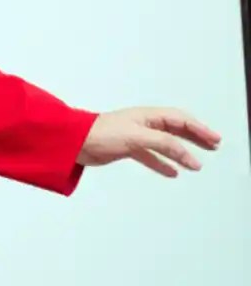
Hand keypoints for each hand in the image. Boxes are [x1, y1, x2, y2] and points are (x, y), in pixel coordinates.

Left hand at [77, 107, 221, 176]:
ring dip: (182, 153)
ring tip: (196, 163)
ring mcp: (135, 137)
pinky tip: (172, 172)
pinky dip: (162, 164)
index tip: (214, 139)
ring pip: (165, 145)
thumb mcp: (137, 137)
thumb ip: (163, 144)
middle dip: (195, 138)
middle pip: (175, 130)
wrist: (73, 142)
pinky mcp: (127, 149)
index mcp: (147, 115)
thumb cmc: (101, 133)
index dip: (198, 128)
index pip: (179, 119)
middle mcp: (143, 124)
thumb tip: (186, 154)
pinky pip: (151, 157)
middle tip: (213, 146)